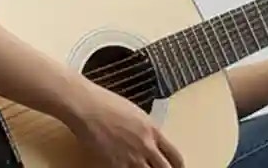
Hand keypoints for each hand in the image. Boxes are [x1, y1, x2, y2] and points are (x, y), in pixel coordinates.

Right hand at [64, 81, 184, 166]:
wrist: (89, 109)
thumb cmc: (110, 105)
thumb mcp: (138, 115)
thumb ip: (147, 131)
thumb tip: (151, 141)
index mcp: (154, 131)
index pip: (175, 155)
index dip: (178, 166)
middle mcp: (146, 146)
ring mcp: (130, 157)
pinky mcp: (114, 164)